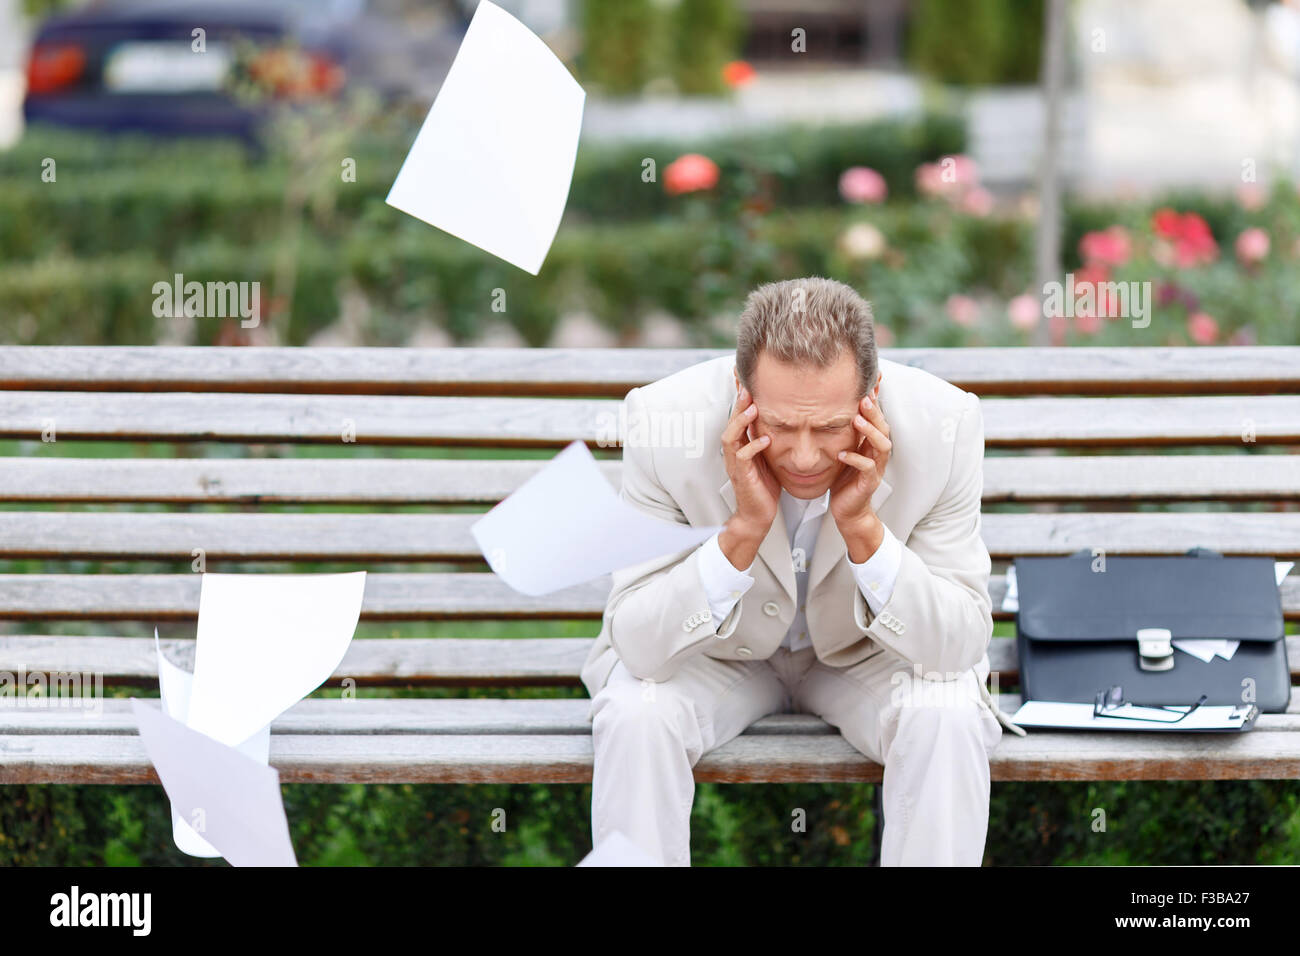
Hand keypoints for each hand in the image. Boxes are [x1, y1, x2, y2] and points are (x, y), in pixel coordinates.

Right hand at [719, 384, 779, 566]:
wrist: (757, 515)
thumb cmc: (764, 485)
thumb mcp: (768, 456)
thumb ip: (769, 436)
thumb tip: (785, 416)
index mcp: (742, 443)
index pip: (739, 414)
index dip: (741, 394)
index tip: (746, 374)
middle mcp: (735, 450)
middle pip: (732, 419)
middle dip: (738, 400)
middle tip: (746, 382)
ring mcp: (736, 463)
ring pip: (731, 436)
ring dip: (741, 421)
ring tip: (753, 406)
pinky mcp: (742, 477)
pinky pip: (743, 459)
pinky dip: (753, 448)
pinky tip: (765, 439)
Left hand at [829, 392, 890, 533]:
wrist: (848, 509)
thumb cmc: (843, 478)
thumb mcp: (842, 449)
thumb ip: (842, 432)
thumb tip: (828, 408)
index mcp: (871, 443)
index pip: (876, 418)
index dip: (876, 401)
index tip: (871, 383)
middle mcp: (877, 453)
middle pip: (883, 427)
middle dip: (874, 412)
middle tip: (864, 397)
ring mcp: (875, 468)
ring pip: (881, 445)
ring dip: (869, 431)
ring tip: (856, 420)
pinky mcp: (868, 483)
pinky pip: (867, 468)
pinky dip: (855, 460)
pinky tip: (842, 454)